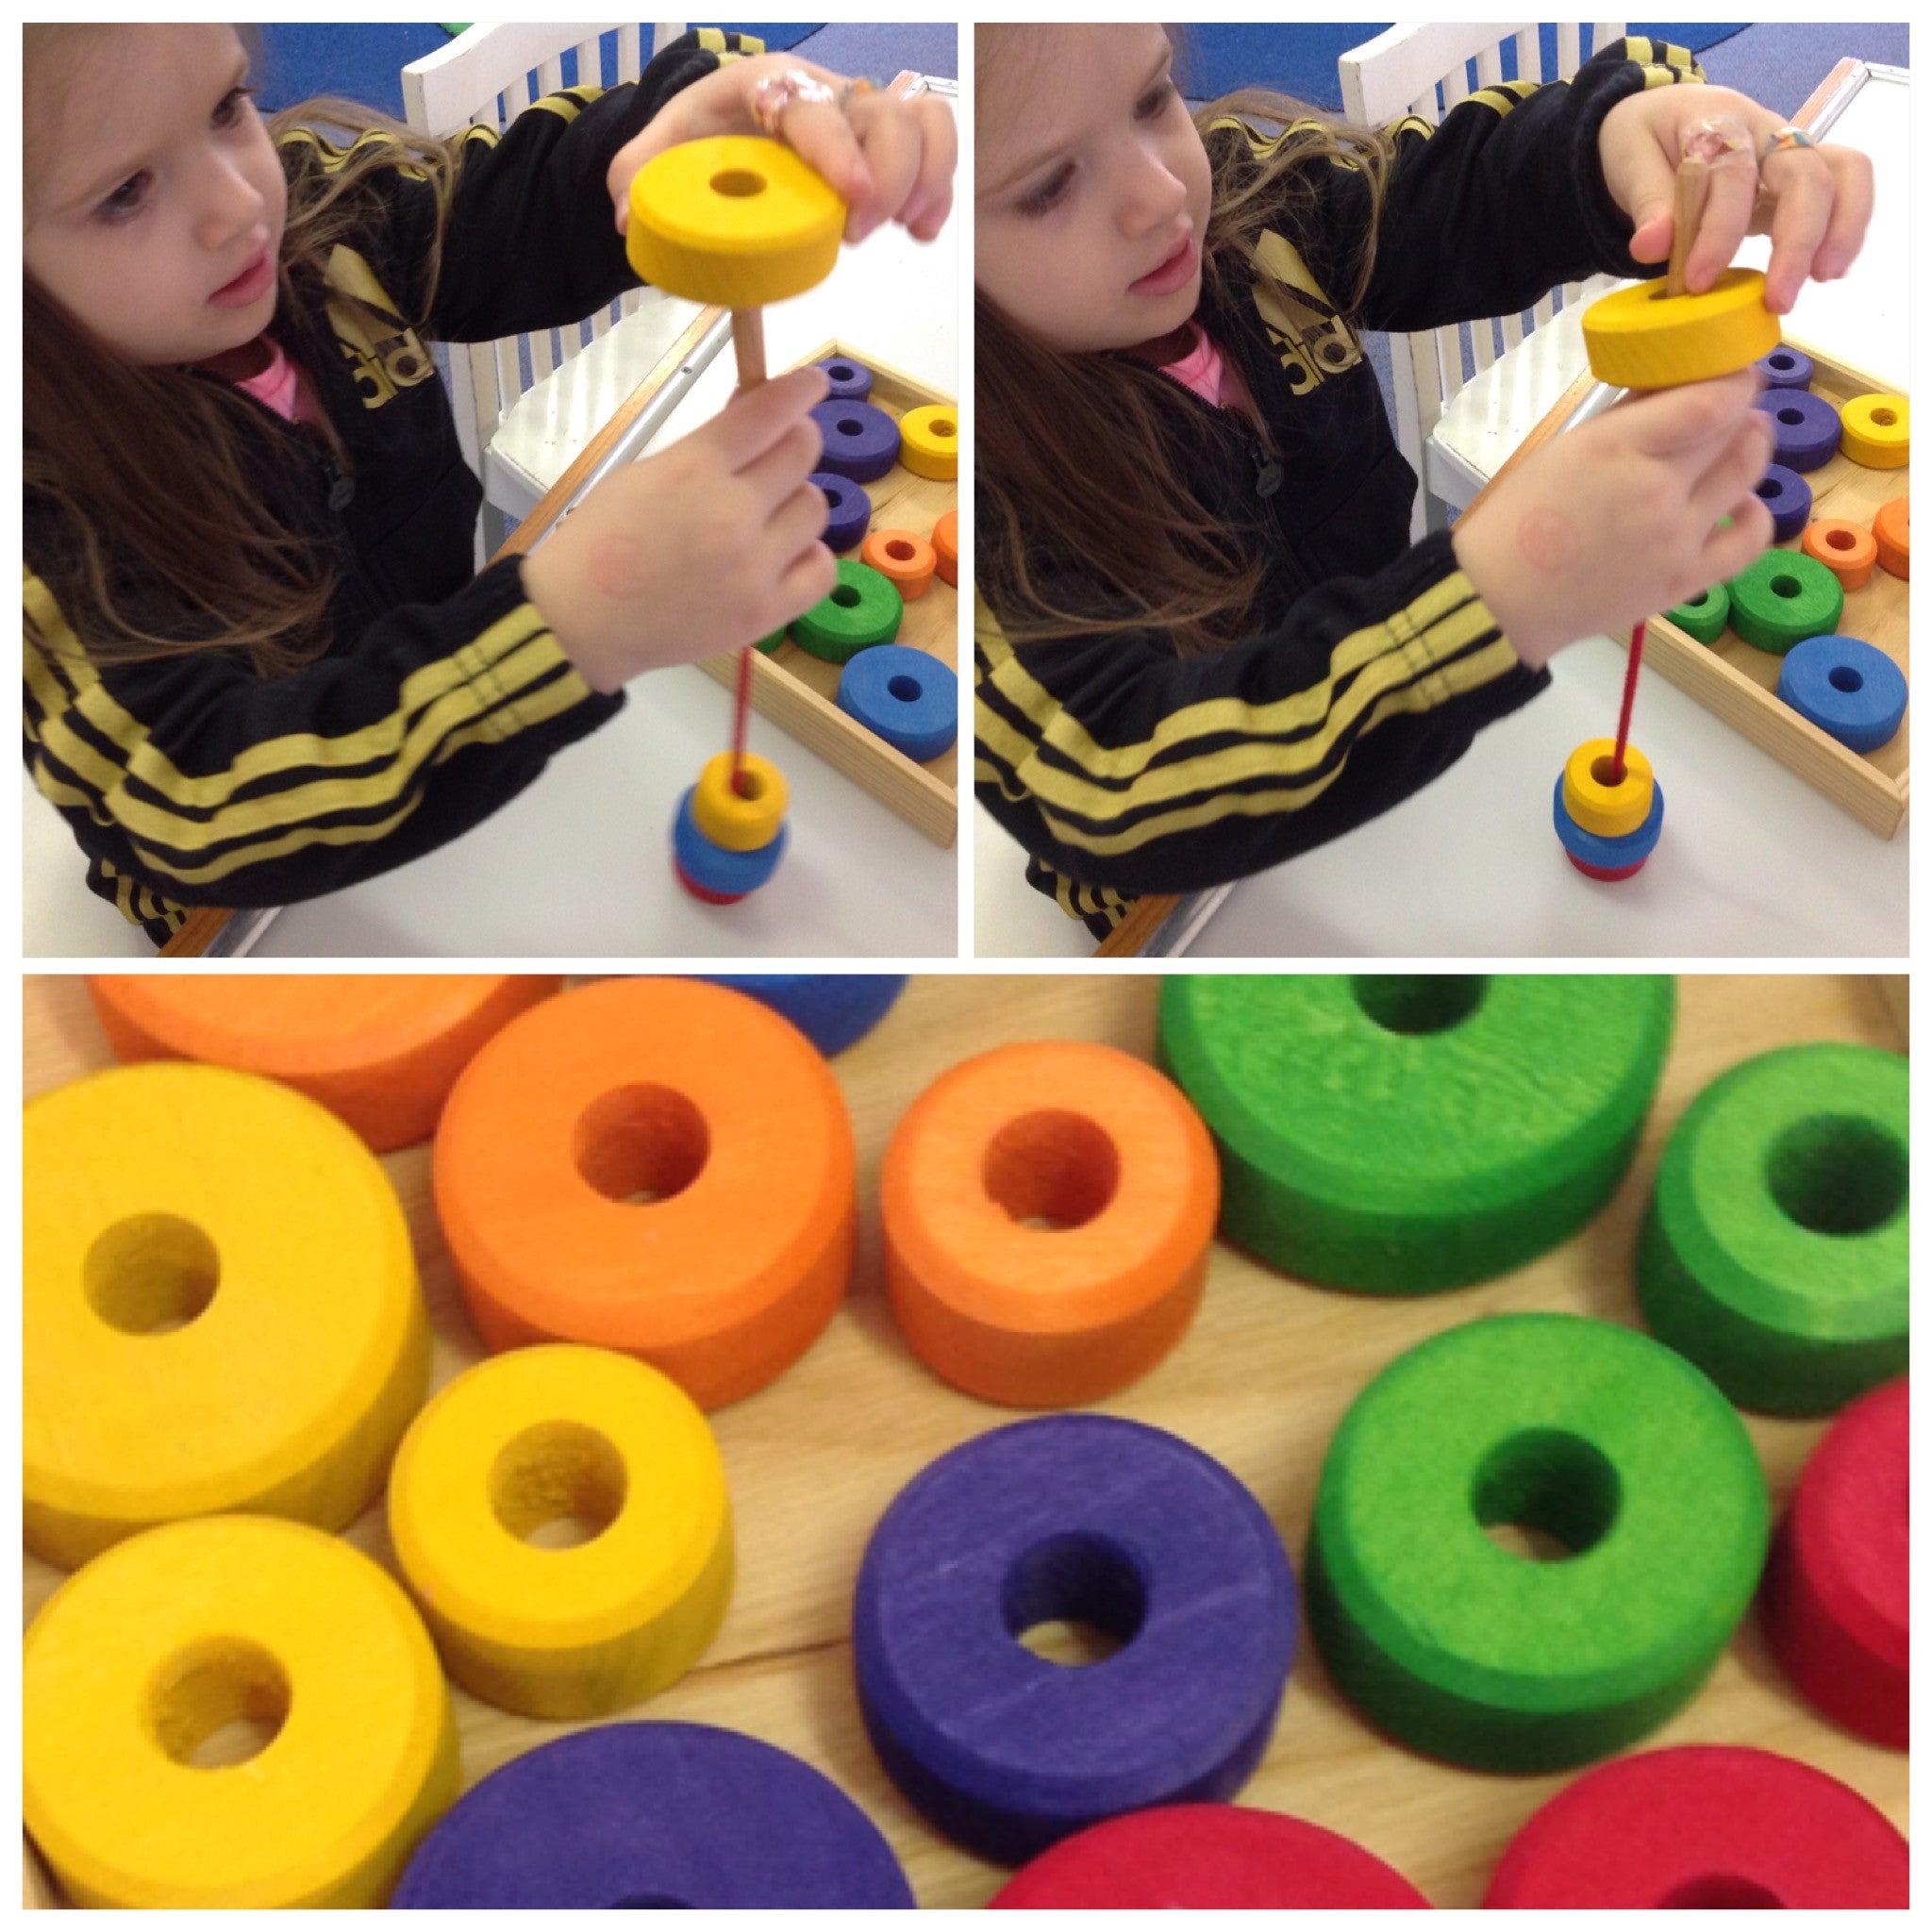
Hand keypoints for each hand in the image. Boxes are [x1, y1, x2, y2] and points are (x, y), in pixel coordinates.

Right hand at [521, 365, 835, 692]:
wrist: (582, 620)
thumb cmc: (602, 540)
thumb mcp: (645, 472)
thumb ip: (707, 447)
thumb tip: (758, 416)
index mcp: (695, 470)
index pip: (770, 413)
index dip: (798, 390)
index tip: (810, 384)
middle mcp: (733, 515)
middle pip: (802, 453)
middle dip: (793, 442)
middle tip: (776, 454)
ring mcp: (755, 567)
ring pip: (814, 508)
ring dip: (795, 501)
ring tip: (764, 515)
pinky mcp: (766, 611)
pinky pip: (821, 568)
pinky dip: (808, 554)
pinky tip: (783, 553)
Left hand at [608, 55, 956, 245]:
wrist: (724, 119)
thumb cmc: (701, 129)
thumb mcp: (657, 146)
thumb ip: (635, 173)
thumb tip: (627, 215)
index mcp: (771, 86)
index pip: (819, 111)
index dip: (842, 153)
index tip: (853, 202)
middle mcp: (827, 94)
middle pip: (888, 115)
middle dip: (892, 175)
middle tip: (864, 232)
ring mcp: (862, 118)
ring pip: (924, 123)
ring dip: (929, 177)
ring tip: (911, 228)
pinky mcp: (886, 146)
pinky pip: (935, 147)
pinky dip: (940, 186)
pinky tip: (923, 229)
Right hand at [1450, 369, 1775, 668]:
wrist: (1501, 600)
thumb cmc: (1518, 521)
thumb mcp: (1565, 449)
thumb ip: (1626, 419)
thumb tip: (1675, 392)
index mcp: (1617, 449)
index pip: (1709, 402)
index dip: (1736, 382)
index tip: (1735, 375)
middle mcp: (1657, 490)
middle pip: (1734, 432)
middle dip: (1743, 410)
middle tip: (1735, 405)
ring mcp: (1676, 538)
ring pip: (1746, 476)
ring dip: (1752, 450)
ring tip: (1741, 444)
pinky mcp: (1683, 580)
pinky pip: (1749, 542)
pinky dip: (1757, 516)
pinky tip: (1743, 506)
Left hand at [1598, 85, 1873, 313]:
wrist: (1661, 117)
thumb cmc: (1645, 140)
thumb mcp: (1629, 160)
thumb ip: (1647, 201)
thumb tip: (1651, 247)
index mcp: (1719, 122)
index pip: (1733, 174)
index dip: (1718, 231)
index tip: (1697, 282)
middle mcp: (1766, 132)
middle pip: (1804, 173)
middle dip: (1797, 239)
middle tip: (1777, 299)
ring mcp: (1790, 152)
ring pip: (1843, 172)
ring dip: (1841, 228)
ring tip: (1822, 280)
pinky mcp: (1802, 175)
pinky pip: (1845, 186)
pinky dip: (1848, 224)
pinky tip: (1828, 268)